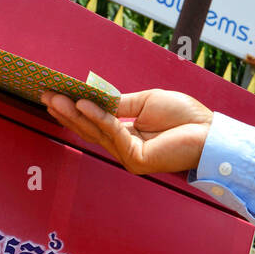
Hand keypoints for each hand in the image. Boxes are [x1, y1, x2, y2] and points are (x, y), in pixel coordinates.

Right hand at [40, 88, 212, 174]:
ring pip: (96, 131)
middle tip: (45, 96)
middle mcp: (126, 147)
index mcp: (129, 134)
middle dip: (66, 111)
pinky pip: (113, 132)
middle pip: (90, 129)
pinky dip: (97, 117)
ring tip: (55, 98)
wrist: (209, 131)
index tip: (56, 94)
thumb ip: (119, 103)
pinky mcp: (136, 159)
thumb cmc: (184, 116)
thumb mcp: (146, 102)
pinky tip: (82, 103)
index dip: (76, 109)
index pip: (96, 123)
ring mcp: (129, 156)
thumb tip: (93, 99)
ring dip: (74, 113)